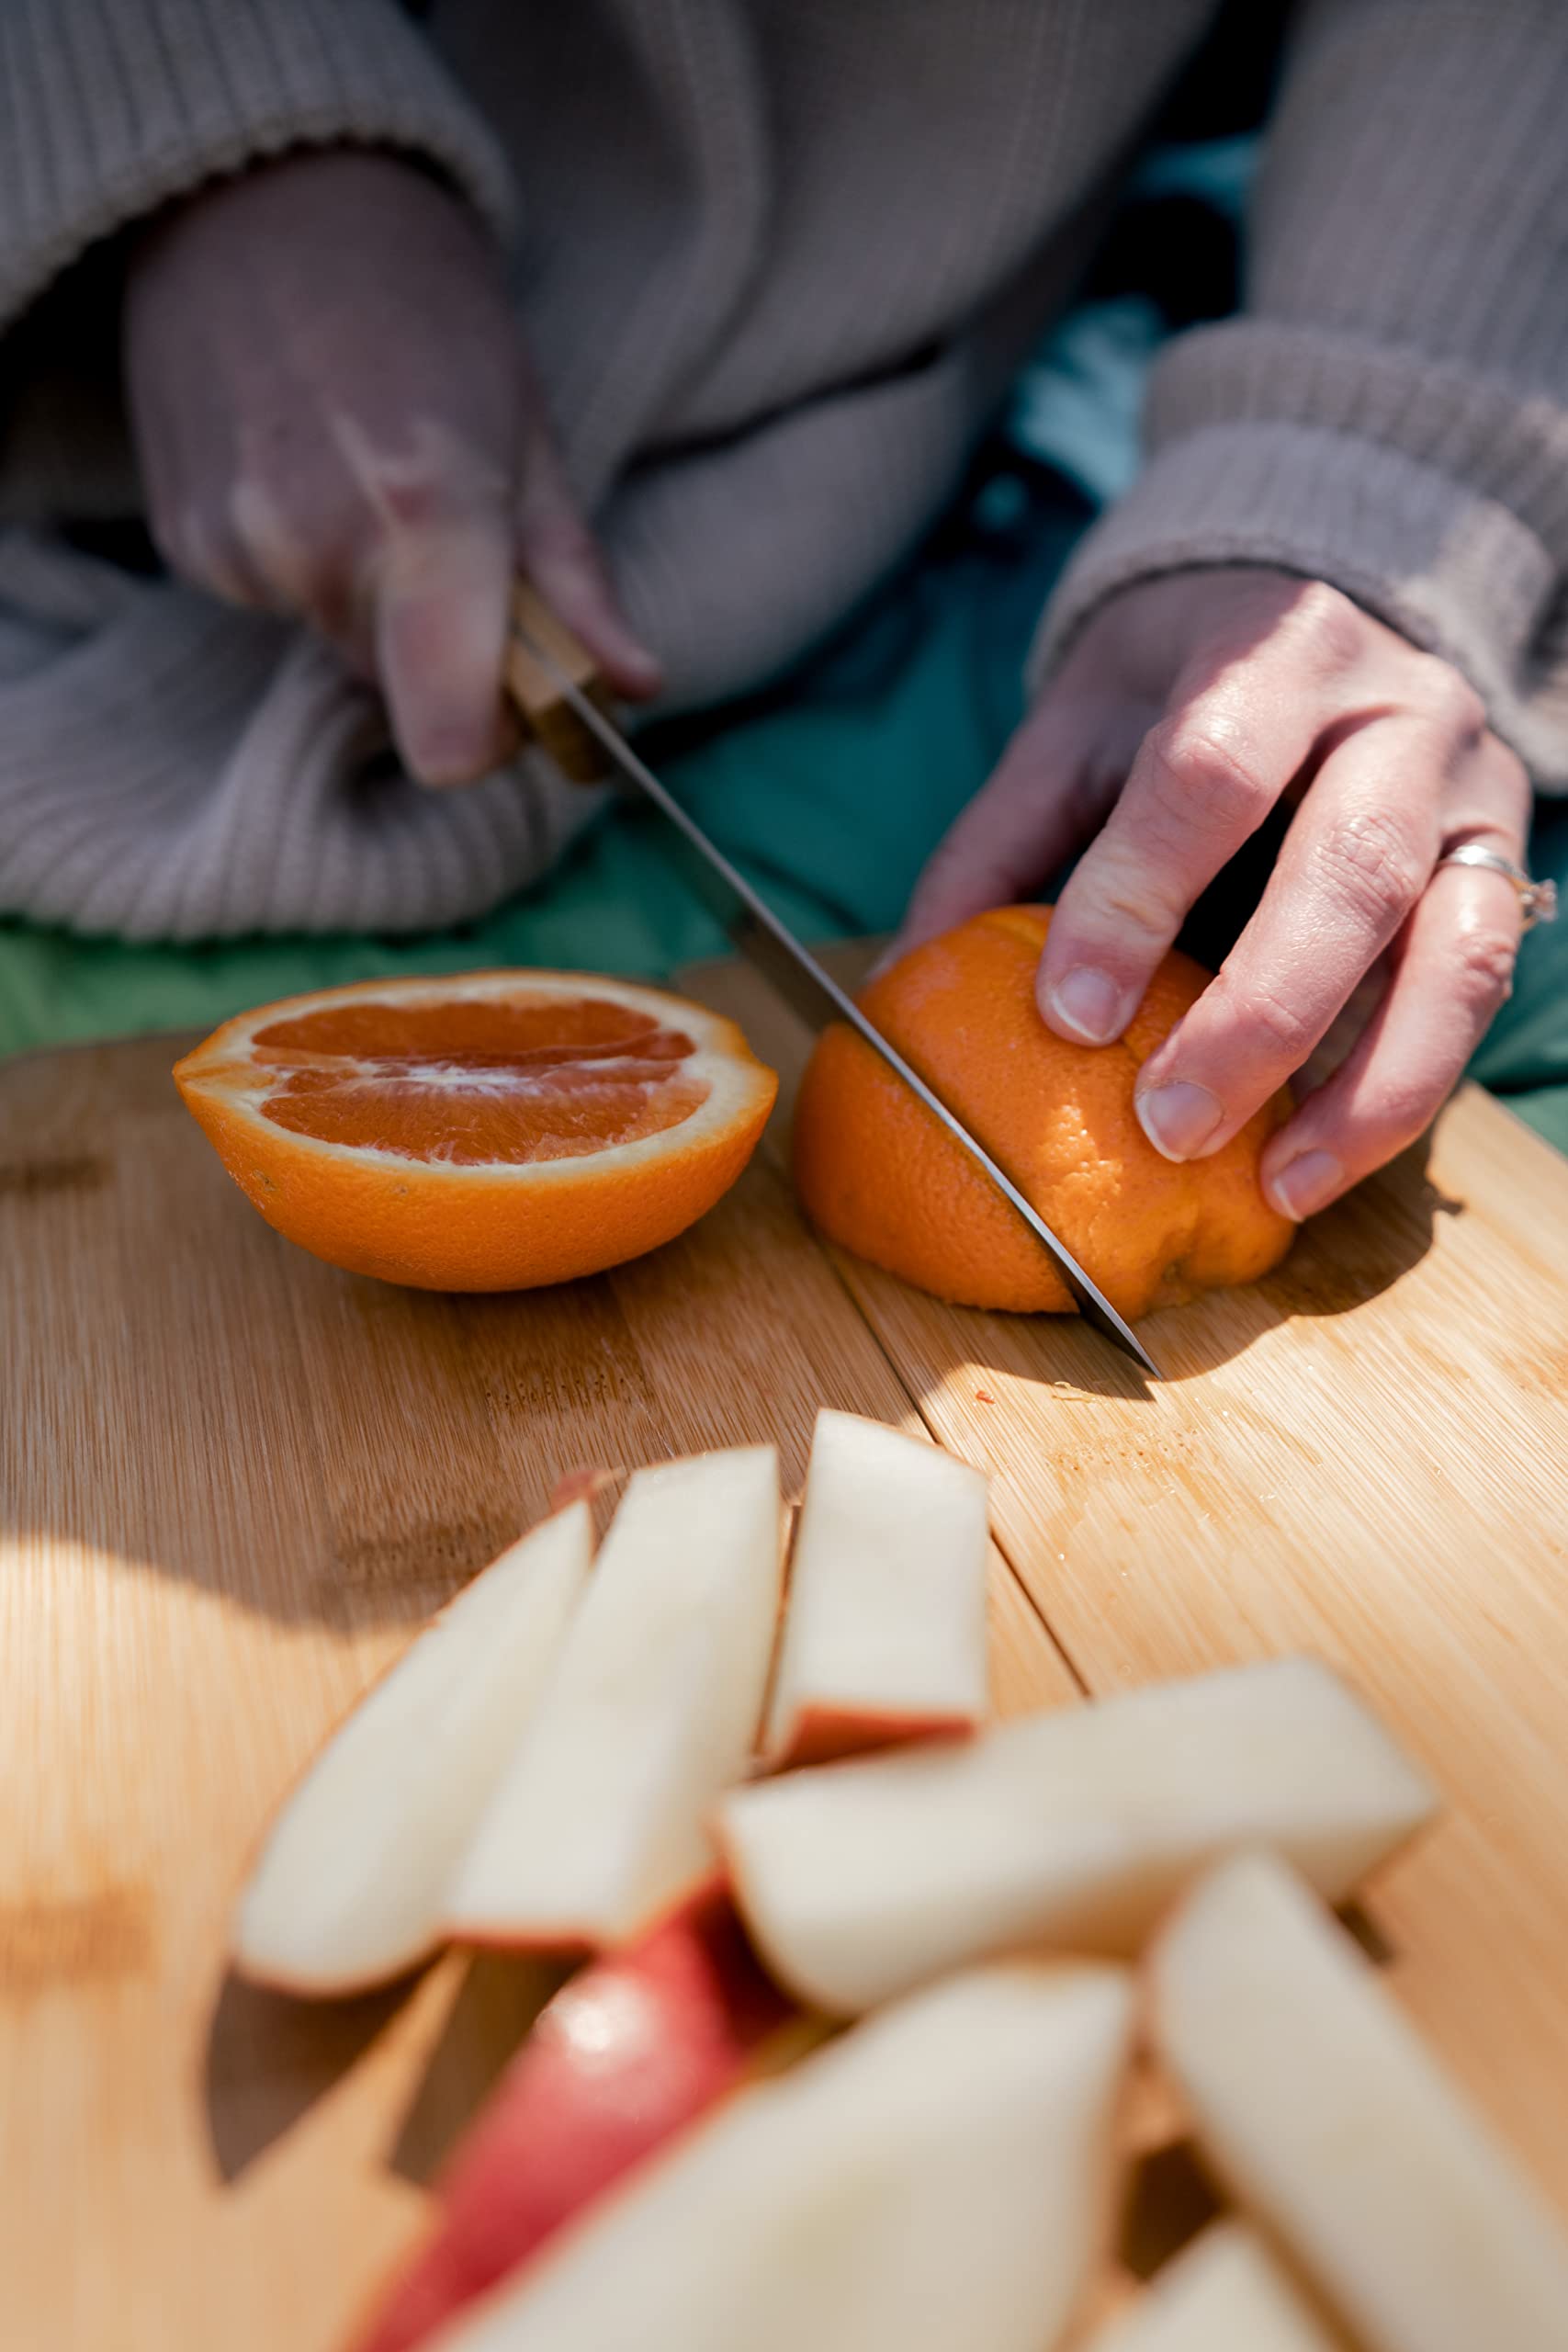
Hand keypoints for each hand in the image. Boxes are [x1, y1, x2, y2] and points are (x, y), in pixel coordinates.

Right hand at [124, 148, 659, 786]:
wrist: (262, 197)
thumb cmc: (423, 308)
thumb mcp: (529, 435)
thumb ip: (575, 582)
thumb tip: (635, 687)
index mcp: (427, 522)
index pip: (450, 742)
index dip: (494, 739)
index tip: (520, 696)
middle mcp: (317, 550)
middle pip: (405, 693)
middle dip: (444, 646)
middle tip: (455, 535)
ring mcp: (238, 548)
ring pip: (341, 646)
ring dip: (372, 598)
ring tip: (369, 477)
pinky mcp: (186, 543)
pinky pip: (275, 604)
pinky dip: (303, 563)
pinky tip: (305, 466)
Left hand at [900, 570, 1529, 1219]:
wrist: (1321, 603)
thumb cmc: (1176, 687)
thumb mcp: (1073, 734)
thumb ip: (999, 850)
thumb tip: (909, 990)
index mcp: (1270, 651)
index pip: (1208, 775)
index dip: (1134, 901)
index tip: (1067, 1016)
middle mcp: (1396, 711)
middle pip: (1349, 868)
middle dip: (1256, 1013)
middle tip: (1164, 1125)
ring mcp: (1470, 792)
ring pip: (1452, 946)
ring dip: (1365, 1083)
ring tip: (1273, 1182)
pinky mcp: (1506, 863)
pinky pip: (1480, 989)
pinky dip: (1406, 1087)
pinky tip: (1324, 1161)